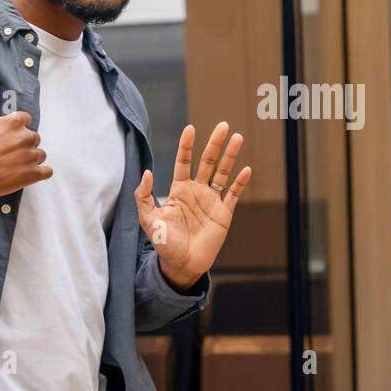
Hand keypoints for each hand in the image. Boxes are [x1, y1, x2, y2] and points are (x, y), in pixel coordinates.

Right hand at [0, 93, 52, 197]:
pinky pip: (47, 172)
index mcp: (14, 123)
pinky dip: (40, 173)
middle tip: (11, 151)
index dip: (18, 126)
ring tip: (17, 164)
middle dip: (24, 143)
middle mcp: (26, 138)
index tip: (10, 134)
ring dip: (32, 158)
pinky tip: (30, 174)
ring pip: (40, 154)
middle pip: (34, 138)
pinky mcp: (33, 173)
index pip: (26, 119)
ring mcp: (31, 156)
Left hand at [134, 121, 251, 289]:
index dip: (187, 146)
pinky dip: (240, 182)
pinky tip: (246, 170)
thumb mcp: (148, 220)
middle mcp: (197, 191)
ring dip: (230, 156)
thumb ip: (144, 197)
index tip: (191, 129)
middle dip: (215, 144)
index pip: (184, 162)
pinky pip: (234, 194)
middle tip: (223, 126)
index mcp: (179, 190)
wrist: (182, 264)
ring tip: (238, 138)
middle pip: (208, 161)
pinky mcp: (224, 213)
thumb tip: (147, 172)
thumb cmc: (164, 243)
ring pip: (223, 173)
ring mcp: (212, 200)